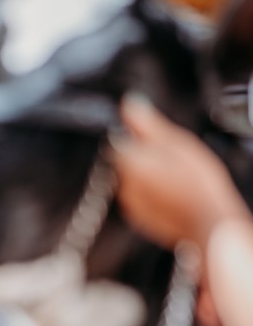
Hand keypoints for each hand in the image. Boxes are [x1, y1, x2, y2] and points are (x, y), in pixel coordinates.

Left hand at [111, 95, 248, 252]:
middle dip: (141, 158)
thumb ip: (146, 123)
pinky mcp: (138, 220)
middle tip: (170, 159)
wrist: (208, 221)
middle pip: (124, 162)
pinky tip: (172, 194)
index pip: (117, 141)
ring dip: (147, 177)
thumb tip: (128, 104)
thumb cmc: (197, 183)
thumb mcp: (175, 141)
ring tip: (174, 178)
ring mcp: (129, 205)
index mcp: (127, 162)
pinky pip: (140, 200)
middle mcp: (122, 185)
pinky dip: (151, 195)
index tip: (153, 140)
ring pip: (132, 182)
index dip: (136, 138)